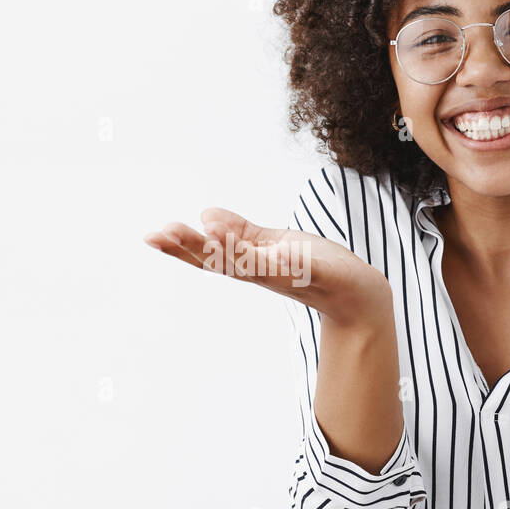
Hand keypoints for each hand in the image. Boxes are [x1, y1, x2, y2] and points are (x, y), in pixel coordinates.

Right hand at [143, 208, 392, 326]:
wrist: (357, 293)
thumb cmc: (315, 267)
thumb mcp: (271, 244)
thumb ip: (241, 233)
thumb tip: (205, 216)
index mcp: (249, 264)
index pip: (208, 255)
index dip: (180, 247)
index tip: (152, 236)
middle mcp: (264, 273)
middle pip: (222, 261)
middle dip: (192, 248)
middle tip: (161, 235)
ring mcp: (290, 275)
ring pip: (255, 264)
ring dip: (230, 250)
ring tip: (206, 231)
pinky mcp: (320, 273)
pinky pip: (303, 267)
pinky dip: (289, 261)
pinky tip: (276, 252)